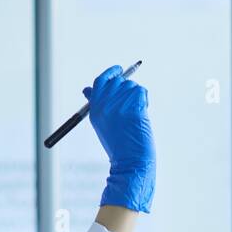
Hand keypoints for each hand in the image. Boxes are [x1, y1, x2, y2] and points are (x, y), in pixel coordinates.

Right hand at [82, 65, 155, 212]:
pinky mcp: (133, 108)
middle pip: (118, 82)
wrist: (130, 162)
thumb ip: (96, 104)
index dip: (111, 73)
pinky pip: (141, 92)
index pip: (100, 81)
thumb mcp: (101, 123)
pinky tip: (142, 113)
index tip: (119, 69)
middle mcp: (105, 106)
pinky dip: (144, 100)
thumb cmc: (118, 144)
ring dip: (137, 96)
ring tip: (135, 114)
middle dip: (128, 88)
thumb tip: (87, 89)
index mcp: (95, 109)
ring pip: (132, 86)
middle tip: (132, 101)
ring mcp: (119, 107)